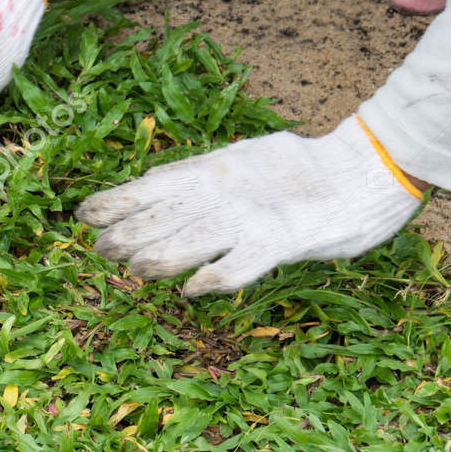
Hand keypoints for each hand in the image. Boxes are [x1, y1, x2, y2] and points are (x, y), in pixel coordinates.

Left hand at [75, 116, 424, 295]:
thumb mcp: (239, 160)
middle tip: (100, 250)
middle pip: (158, 216)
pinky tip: (192, 291)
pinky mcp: (280, 241)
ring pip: (187, 242)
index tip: (82, 217)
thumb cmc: (300, 172)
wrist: (368, 169)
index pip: (148, 187)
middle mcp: (221, 192)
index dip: (112, 202)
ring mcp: (248, 218)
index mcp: (211, 170)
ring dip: (155, 258)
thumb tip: (148, 180)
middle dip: (123, 234)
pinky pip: (237, 266)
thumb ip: (196, 175)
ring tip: (134, 270)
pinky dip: (211, 279)